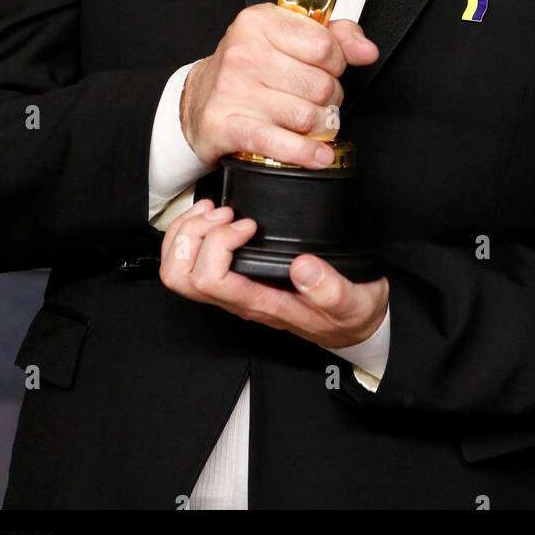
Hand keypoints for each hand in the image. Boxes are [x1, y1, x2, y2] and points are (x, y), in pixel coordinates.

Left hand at [158, 200, 388, 351]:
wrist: (355, 324)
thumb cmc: (350, 313)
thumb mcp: (353, 302)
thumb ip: (330, 290)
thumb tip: (302, 267)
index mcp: (261, 304)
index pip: (211, 281)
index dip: (219, 245)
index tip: (249, 225)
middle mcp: (238, 299)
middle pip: (181, 278)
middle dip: (192, 236)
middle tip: (224, 214)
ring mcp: (232, 289)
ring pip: (178, 270)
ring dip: (188, 232)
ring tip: (216, 210)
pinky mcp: (234, 277)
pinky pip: (190, 262)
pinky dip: (191, 232)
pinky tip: (215, 216)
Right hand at [179, 2, 378, 170]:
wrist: (199, 100)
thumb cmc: (248, 68)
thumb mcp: (288, 38)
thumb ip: (335, 37)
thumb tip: (366, 51)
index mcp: (260, 21)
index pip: (325, 46)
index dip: (336, 62)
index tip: (326, 68)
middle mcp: (244, 52)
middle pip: (320, 85)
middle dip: (329, 98)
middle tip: (314, 98)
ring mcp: (233, 89)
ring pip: (307, 116)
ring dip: (318, 126)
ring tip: (308, 120)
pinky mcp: (227, 125)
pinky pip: (280, 142)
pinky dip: (305, 152)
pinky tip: (318, 154)